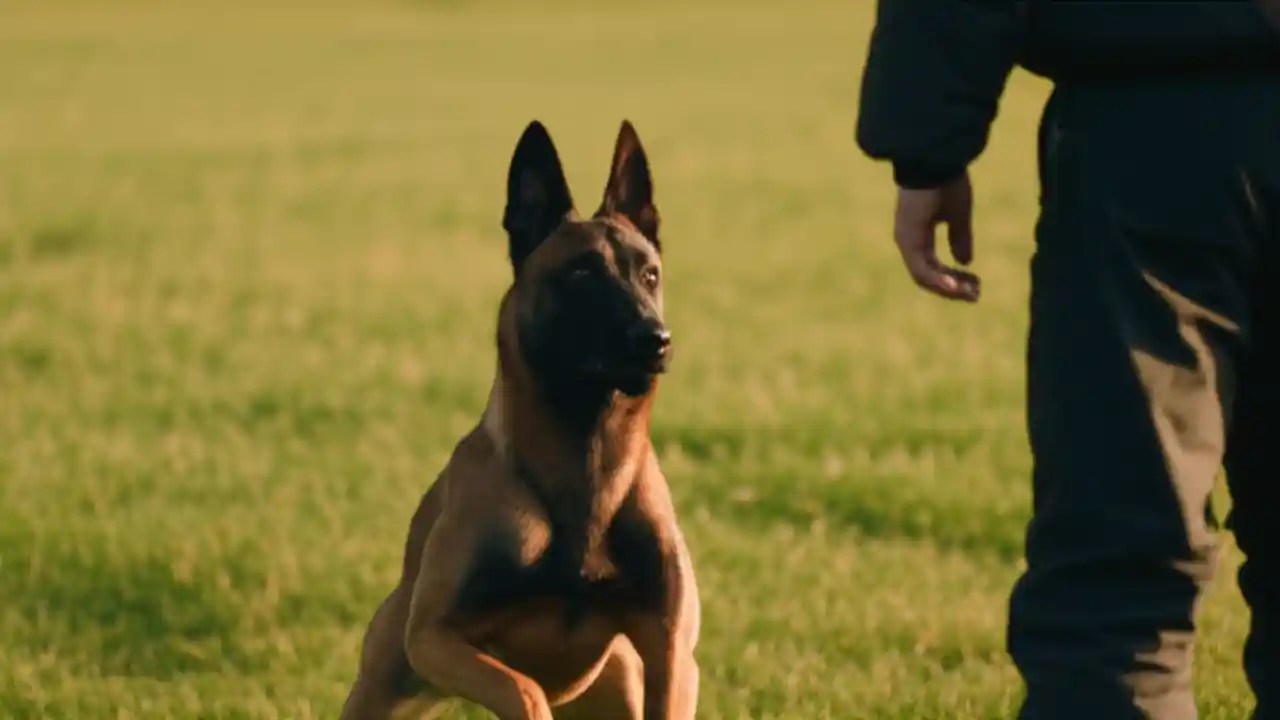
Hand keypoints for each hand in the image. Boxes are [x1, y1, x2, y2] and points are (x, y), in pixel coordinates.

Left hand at [893, 173, 980, 301]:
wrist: (936, 160)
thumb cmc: (946, 181)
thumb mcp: (958, 215)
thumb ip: (960, 238)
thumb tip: (966, 261)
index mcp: (918, 236)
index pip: (932, 268)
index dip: (952, 280)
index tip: (975, 285)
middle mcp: (908, 242)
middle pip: (927, 277)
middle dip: (953, 289)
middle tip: (976, 295)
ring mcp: (906, 241)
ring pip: (924, 277)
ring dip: (948, 288)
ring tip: (971, 293)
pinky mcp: (908, 239)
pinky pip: (921, 269)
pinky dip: (938, 280)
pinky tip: (955, 286)